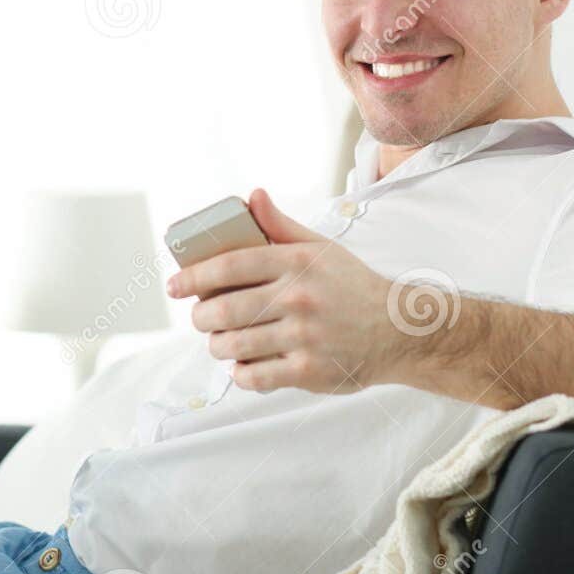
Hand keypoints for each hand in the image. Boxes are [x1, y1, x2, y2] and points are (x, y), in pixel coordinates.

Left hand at [165, 188, 412, 393]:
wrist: (399, 330)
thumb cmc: (352, 286)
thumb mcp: (319, 248)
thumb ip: (280, 226)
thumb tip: (252, 196)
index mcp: (295, 262)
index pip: (229, 265)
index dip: (193, 276)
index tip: (174, 285)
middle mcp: (298, 297)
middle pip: (224, 310)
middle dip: (201, 317)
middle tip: (201, 318)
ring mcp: (303, 336)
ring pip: (234, 345)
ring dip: (218, 346)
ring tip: (221, 342)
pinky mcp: (309, 370)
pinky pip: (256, 377)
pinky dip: (241, 374)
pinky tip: (243, 366)